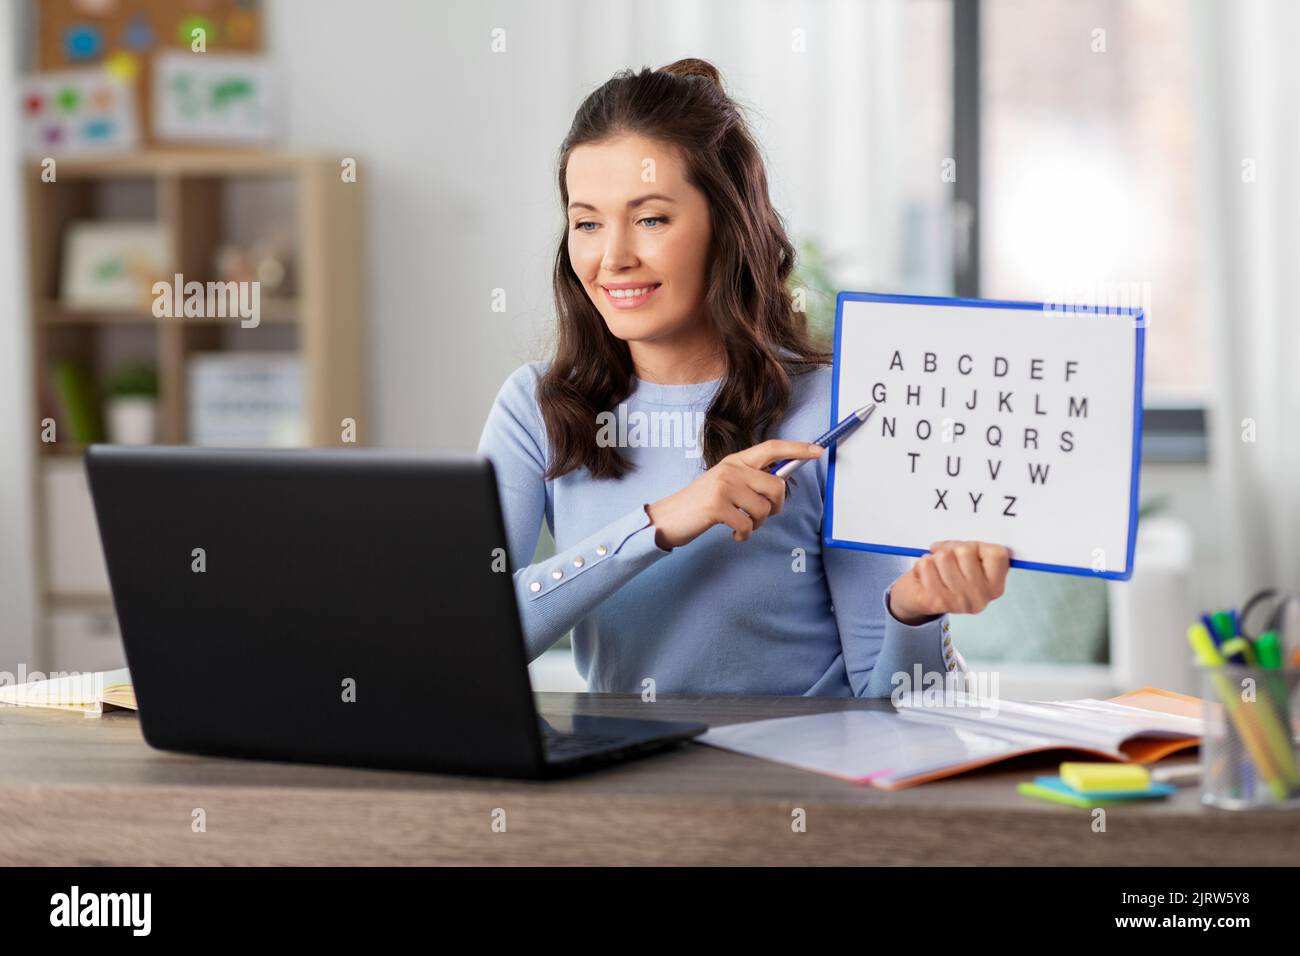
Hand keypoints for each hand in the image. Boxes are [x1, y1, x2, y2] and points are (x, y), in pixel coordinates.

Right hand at [645, 439, 823, 548]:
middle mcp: (731, 469)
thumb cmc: (701, 504)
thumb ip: (750, 480)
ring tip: (742, 525)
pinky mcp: (717, 506)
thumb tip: (781, 485)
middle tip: (762, 516)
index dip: (797, 449)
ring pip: (764, 509)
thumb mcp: (726, 484)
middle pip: (776, 485)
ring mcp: (723, 486)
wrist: (668, 518)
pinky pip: (748, 525)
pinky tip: (733, 534)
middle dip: (776, 506)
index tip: (818, 451)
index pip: (772, 448)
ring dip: (758, 525)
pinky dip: (744, 535)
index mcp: (736, 461)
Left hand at [888, 540, 1010, 624]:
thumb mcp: (969, 561)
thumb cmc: (948, 574)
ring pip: (944, 557)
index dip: (978, 546)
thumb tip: (950, 545)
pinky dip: (922, 565)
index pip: (997, 554)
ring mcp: (958, 601)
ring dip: (935, 558)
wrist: (920, 598)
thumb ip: (972, 549)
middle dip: (952, 549)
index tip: (969, 552)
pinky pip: (926, 565)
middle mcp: (980, 597)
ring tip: (936, 567)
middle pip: (966, 551)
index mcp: (994, 586)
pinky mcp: (935, 601)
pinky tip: (926, 575)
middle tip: (947, 560)